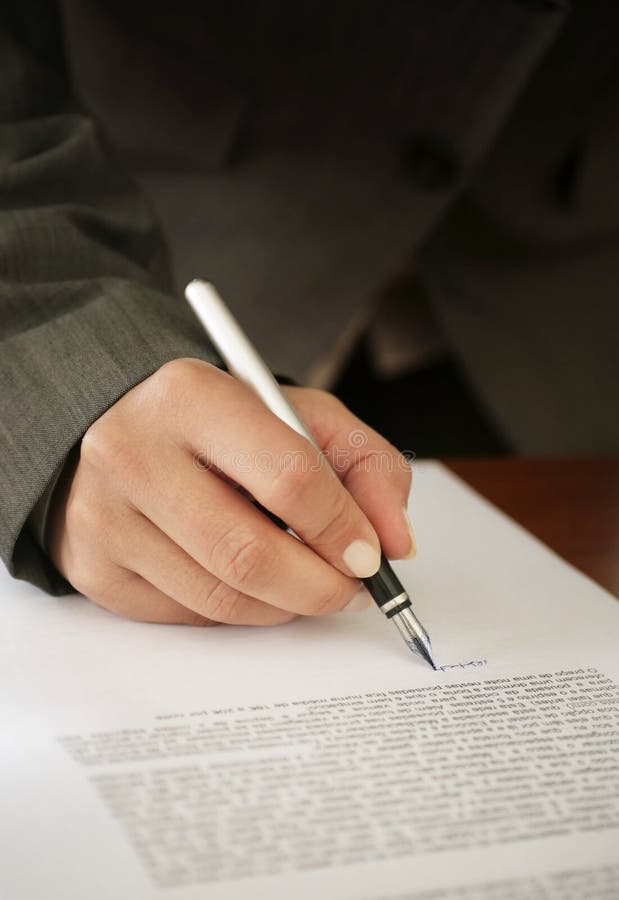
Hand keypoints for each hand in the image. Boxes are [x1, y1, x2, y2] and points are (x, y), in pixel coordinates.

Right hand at [47, 359, 414, 625]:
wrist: (116, 425)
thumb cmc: (216, 421)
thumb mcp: (297, 413)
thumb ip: (363, 463)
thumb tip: (395, 542)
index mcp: (191, 396)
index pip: (288, 476)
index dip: (342, 527)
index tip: (370, 554)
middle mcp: (133, 453)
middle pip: (249, 554)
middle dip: (319, 587)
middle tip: (349, 588)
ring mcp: (104, 516)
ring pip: (220, 599)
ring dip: (284, 606)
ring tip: (306, 584)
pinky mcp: (93, 568)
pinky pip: (187, 616)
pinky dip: (235, 611)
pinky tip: (246, 581)